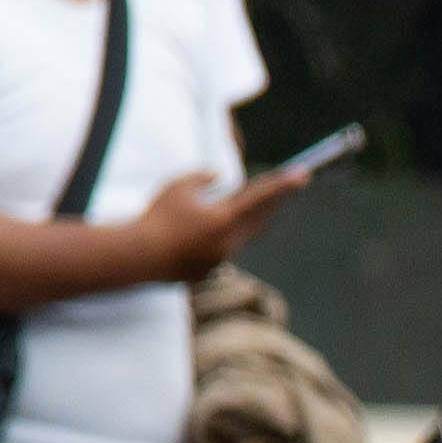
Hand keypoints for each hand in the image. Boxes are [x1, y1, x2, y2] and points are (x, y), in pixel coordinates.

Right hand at [118, 159, 322, 285]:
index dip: (283, 184)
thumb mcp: (179, 187)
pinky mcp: (209, 269)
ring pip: (246, 235)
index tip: (303, 174)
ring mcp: (221, 258)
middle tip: (288, 187)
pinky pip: (228, 247)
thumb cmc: (157, 217)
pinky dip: (232, 233)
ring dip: (255, 218)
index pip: (260, 197)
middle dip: (274, 202)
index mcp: (224, 219)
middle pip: (261, 218)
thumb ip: (202, 178)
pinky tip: (227, 226)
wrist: (138, 257)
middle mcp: (229, 241)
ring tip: (265, 204)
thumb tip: (219, 178)